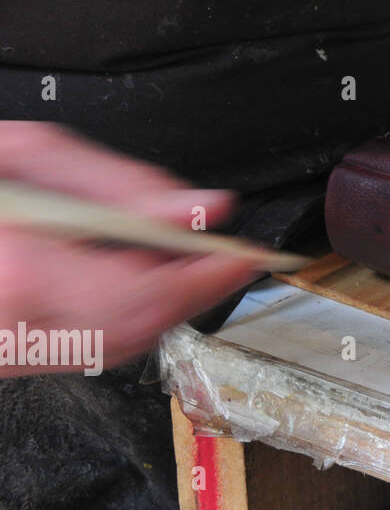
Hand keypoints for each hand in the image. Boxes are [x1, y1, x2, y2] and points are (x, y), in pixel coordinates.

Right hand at [0, 123, 260, 375]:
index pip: (148, 293)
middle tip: (224, 257)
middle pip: (140, 327)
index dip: (209, 277)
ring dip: (164, 304)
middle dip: (193, 292)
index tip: (246, 255)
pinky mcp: (7, 355)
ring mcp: (7, 348)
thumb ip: (117, 184)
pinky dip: (125, 315)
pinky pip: (84, 347)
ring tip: (184, 262)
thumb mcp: (26, 154)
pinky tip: (134, 280)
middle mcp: (14, 323)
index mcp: (20, 270)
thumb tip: (194, 207)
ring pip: (117, 345)